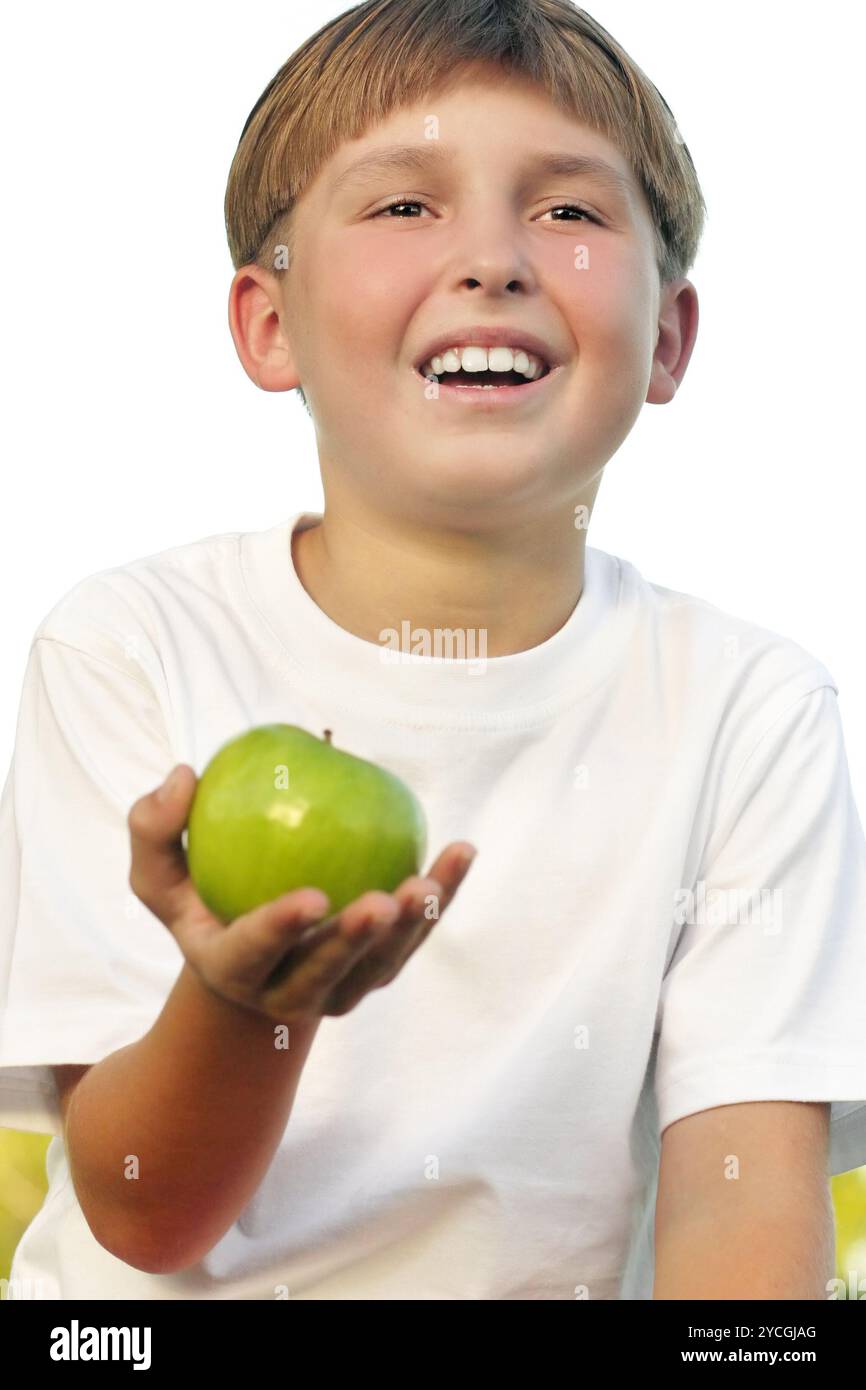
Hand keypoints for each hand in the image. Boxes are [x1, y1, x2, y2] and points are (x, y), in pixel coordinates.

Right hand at [128, 763, 476, 1021]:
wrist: (248, 961)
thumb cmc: (200, 903)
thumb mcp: (158, 874)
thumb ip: (154, 828)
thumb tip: (184, 775)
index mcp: (233, 970)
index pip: (253, 953)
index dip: (280, 930)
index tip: (312, 898)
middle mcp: (289, 992)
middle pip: (326, 975)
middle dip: (355, 945)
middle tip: (382, 903)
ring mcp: (341, 989)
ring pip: (381, 964)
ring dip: (411, 927)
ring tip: (429, 881)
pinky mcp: (378, 971)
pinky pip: (416, 935)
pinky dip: (443, 896)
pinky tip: (462, 850)